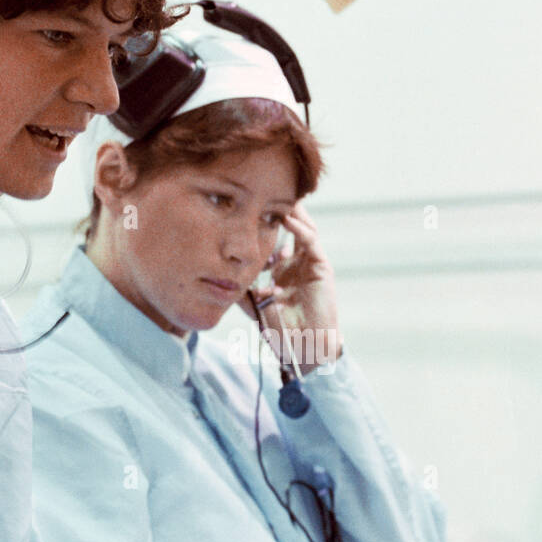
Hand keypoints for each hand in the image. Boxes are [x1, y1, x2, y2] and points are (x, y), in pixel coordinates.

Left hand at [241, 202, 341, 375]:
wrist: (303, 347)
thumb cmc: (281, 331)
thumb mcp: (255, 305)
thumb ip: (243, 290)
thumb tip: (220, 278)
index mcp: (283, 270)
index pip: (273, 240)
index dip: (262, 224)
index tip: (245, 212)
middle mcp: (297, 264)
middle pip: (289, 229)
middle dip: (278, 211)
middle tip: (262, 193)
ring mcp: (310, 264)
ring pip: (303, 228)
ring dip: (291, 212)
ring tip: (277, 197)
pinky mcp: (321, 267)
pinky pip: (310, 241)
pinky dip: (299, 228)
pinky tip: (287, 218)